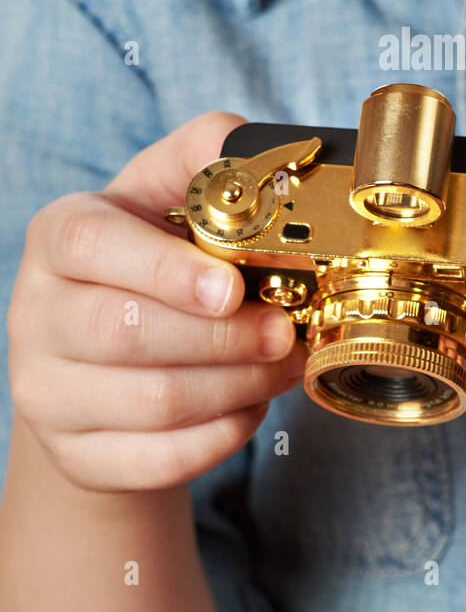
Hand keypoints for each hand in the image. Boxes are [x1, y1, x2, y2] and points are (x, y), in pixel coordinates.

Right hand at [7, 113, 305, 490]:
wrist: (103, 356)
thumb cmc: (150, 260)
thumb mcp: (167, 191)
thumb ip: (209, 153)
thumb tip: (257, 152)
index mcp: (59, 236)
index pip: (93, 247)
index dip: (165, 269)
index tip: (230, 288)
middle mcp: (37, 313)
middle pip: (127, 333)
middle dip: (224, 337)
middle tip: (283, 330)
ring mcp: (46, 391)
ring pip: (152, 402)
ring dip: (238, 385)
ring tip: (282, 362)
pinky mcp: (76, 454)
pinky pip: (158, 459)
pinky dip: (220, 436)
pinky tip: (249, 406)